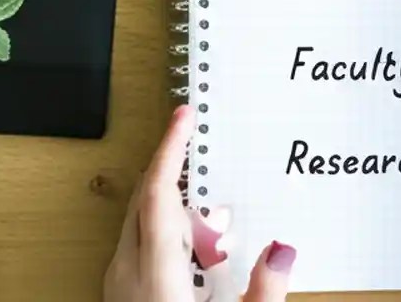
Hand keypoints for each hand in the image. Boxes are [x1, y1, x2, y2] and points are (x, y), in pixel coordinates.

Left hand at [104, 105, 296, 301]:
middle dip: (179, 172)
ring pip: (142, 220)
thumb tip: (281, 252)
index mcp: (155, 274)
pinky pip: (140, 242)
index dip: (172, 150)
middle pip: (146, 199)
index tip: (184, 117)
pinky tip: (200, 252)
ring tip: (218, 227)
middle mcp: (128, 272)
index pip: (159, 195)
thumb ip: (263, 290)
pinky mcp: (121, 292)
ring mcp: (119, 282)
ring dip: (180, 210)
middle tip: (207, 151)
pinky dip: (170, 232)